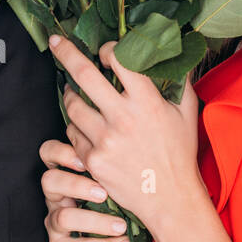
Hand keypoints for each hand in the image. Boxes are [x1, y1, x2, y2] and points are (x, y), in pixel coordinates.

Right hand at [38, 138, 130, 241]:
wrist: (123, 234)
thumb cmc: (123, 195)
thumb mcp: (120, 176)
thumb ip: (119, 160)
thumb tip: (140, 138)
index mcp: (65, 171)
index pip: (49, 152)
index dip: (62, 154)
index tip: (87, 161)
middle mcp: (56, 194)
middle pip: (49, 181)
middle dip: (77, 186)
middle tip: (104, 193)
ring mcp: (55, 220)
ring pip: (62, 217)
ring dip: (94, 221)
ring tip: (121, 225)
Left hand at [47, 34, 207, 227]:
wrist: (170, 198)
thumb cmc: (180, 154)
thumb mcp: (186, 112)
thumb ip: (178, 81)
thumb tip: (170, 55)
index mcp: (147, 101)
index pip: (119, 60)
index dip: (108, 49)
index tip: (105, 52)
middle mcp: (123, 118)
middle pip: (84, 74)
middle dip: (66, 53)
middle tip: (55, 42)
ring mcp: (104, 140)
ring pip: (73, 106)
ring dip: (70, 94)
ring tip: (74, 91)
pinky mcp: (93, 160)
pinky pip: (73, 134)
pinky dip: (76, 126)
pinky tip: (85, 126)